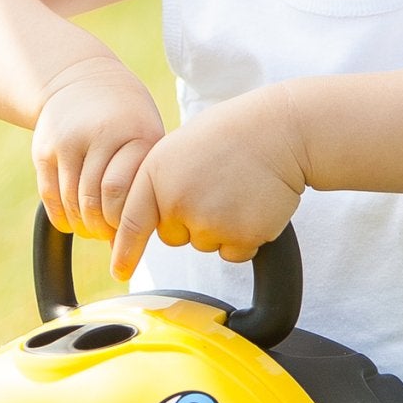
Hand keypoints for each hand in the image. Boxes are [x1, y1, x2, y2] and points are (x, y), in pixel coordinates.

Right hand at [30, 56, 165, 241]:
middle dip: (102, 227)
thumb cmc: (127, 122)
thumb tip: (128, 244)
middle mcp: (99, 134)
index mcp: (135, 133)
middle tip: (109, 234)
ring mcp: (67, 140)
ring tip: (93, 230)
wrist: (83, 80)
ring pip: (72, 202)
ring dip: (82, 226)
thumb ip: (143, 184)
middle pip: (95, 200)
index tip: (129, 229)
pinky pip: (50, 196)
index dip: (123, 219)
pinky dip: (62, 218)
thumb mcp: (146, 140)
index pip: (121, 191)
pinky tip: (73, 223)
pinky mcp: (43, 149)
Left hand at [111, 87, 307, 278]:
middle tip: (216, 187)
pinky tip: (253, 204)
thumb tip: (150, 218)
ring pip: (207, 244)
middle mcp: (178, 201)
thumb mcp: (178, 148)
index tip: (121, 271)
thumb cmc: (233, 135)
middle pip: (175, 237)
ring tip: (238, 189)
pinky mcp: (242, 235)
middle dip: (191, 221)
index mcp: (156, 175)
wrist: (282, 131)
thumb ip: (159, 183)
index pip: (131, 223)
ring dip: (222, 227)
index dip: (125, 252)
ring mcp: (211, 221)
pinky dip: (245, 236)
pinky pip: (234, 252)